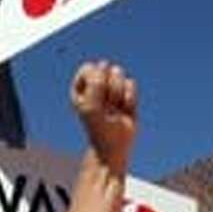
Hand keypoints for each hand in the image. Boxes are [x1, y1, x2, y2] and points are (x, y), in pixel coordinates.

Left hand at [71, 61, 136, 175]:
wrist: (114, 146)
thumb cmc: (98, 128)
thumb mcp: (91, 105)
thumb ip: (95, 82)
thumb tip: (105, 65)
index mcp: (81, 85)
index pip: (89, 67)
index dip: (95, 82)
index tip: (94, 100)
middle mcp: (95, 84)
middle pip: (105, 68)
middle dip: (108, 89)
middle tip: (105, 107)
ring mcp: (111, 87)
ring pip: (119, 73)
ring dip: (118, 94)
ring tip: (114, 110)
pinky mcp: (127, 93)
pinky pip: (131, 84)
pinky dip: (129, 99)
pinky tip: (124, 110)